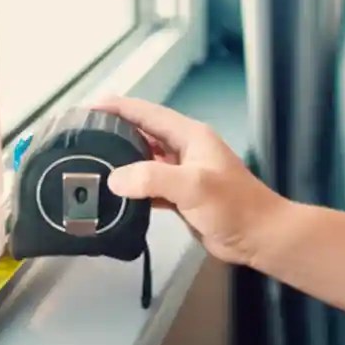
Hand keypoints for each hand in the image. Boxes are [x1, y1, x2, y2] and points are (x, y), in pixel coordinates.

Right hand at [95, 96, 285, 265]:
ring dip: (122, 162)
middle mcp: (185, 150)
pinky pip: (149, 186)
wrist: (258, 236)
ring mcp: (183, 173)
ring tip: (92, 164)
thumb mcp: (192, 185)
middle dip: (115, 132)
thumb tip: (115, 179)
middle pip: (143, 134)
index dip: (118, 108)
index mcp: (190, 136)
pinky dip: (133, 189)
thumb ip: (151, 178)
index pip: (147, 113)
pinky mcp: (181, 196)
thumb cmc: (234, 207)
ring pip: (144, 161)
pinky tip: (116, 196)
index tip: (90, 108)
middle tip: (85, 136)